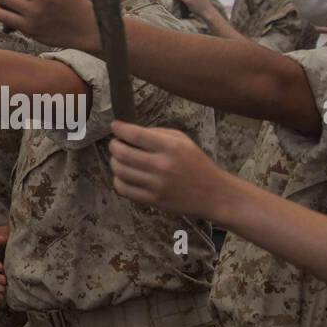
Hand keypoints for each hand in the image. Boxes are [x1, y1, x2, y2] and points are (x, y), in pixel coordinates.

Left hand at [107, 120, 226, 218]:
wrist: (212, 194)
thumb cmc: (198, 164)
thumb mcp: (183, 141)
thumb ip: (158, 133)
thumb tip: (132, 132)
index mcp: (171, 147)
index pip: (136, 135)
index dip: (120, 129)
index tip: (115, 126)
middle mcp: (162, 166)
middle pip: (123, 153)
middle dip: (113, 145)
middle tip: (115, 143)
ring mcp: (156, 185)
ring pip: (120, 171)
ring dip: (114, 162)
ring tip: (119, 159)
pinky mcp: (152, 200)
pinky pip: (124, 189)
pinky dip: (118, 180)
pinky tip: (123, 176)